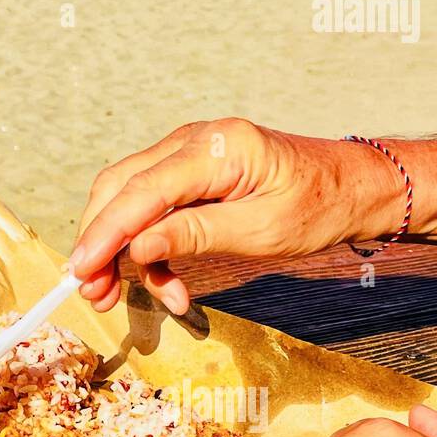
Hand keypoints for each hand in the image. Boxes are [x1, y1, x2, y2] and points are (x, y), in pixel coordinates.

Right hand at [69, 118, 403, 313]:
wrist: (355, 188)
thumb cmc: (320, 206)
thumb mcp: (263, 230)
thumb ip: (196, 235)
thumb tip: (138, 246)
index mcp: (218, 148)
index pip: (141, 191)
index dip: (105, 233)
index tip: (82, 271)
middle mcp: (195, 141)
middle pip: (121, 187)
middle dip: (100, 242)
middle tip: (94, 292)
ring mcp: (190, 152)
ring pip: (129, 198)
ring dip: (121, 249)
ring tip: (128, 295)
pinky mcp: (191, 171)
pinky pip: (151, 205)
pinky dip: (148, 245)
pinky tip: (166, 282)